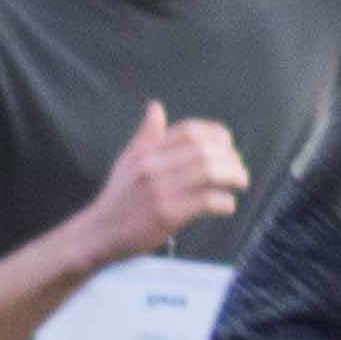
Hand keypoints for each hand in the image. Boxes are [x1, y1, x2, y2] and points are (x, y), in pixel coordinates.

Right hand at [93, 101, 251, 261]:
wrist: (99, 233)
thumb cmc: (118, 198)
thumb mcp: (128, 160)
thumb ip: (147, 135)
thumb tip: (156, 107)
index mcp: (147, 151)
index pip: (190, 131)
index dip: (216, 134)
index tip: (228, 144)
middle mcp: (153, 167)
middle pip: (204, 150)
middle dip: (231, 157)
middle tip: (239, 169)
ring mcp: (160, 191)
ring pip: (209, 172)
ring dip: (233, 176)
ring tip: (241, 183)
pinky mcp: (167, 215)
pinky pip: (207, 201)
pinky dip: (225, 202)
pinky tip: (227, 206)